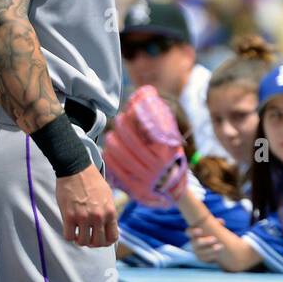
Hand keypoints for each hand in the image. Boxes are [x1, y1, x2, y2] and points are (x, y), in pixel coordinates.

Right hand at [56, 163, 118, 246]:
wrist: (76, 169)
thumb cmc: (92, 181)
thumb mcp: (107, 196)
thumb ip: (108, 212)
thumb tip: (108, 226)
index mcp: (110, 212)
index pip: (112, 237)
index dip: (106, 242)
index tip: (100, 239)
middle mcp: (99, 217)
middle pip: (98, 243)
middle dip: (92, 243)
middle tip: (87, 237)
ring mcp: (84, 217)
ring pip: (83, 242)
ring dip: (80, 240)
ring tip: (78, 233)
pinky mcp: (69, 216)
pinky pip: (69, 236)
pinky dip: (69, 236)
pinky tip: (70, 229)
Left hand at [102, 85, 186, 206]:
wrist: (173, 191)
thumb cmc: (170, 158)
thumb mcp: (171, 138)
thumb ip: (159, 116)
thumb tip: (145, 91)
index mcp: (167, 150)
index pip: (148, 127)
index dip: (136, 115)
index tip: (131, 109)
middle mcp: (157, 165)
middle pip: (131, 141)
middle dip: (122, 126)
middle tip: (119, 119)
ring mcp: (146, 178)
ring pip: (120, 155)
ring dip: (112, 141)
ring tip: (112, 135)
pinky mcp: (135, 188)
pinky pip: (115, 170)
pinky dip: (109, 158)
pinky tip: (109, 151)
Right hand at [187, 223, 223, 262]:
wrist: (215, 242)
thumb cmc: (211, 231)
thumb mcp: (213, 225)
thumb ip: (216, 222)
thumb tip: (221, 222)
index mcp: (194, 232)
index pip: (189, 232)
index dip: (193, 232)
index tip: (200, 230)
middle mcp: (194, 242)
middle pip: (196, 243)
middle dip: (205, 241)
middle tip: (215, 239)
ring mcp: (197, 251)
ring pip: (201, 252)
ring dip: (211, 250)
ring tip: (220, 246)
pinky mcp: (201, 258)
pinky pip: (205, 258)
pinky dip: (212, 256)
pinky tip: (218, 254)